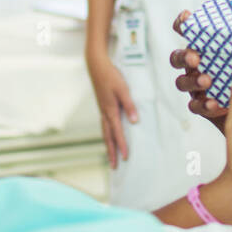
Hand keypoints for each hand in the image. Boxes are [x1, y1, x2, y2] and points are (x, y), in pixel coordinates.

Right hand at [87, 52, 138, 168]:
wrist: (96, 66)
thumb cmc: (111, 76)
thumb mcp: (123, 89)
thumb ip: (129, 105)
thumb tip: (135, 121)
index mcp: (110, 110)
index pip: (117, 132)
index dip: (122, 145)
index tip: (125, 157)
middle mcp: (105, 113)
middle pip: (108, 137)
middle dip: (111, 152)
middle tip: (114, 166)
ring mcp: (102, 110)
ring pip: (105, 132)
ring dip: (108, 145)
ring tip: (110, 156)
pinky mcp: (102, 106)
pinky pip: (104, 125)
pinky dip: (106, 134)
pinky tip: (109, 136)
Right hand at [171, 10, 228, 125]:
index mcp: (206, 49)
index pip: (188, 33)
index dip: (182, 23)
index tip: (186, 16)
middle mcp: (196, 66)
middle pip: (178, 57)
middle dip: (184, 56)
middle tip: (195, 58)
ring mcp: (195, 86)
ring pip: (182, 82)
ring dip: (193, 80)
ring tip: (206, 81)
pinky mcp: (201, 106)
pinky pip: (195, 106)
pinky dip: (203, 104)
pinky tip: (215, 104)